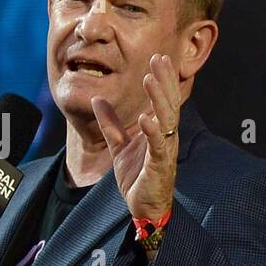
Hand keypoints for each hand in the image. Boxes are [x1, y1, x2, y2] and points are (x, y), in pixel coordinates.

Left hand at [91, 52, 181, 222]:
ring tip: (151, 80)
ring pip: (167, 120)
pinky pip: (158, 147)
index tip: (158, 57)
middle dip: (164, 81)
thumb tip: (97, 100)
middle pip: (168, 104)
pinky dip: (153, 132)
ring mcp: (164, 151)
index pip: (163, 100)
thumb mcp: (119, 146)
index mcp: (158, 131)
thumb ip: (111, 124)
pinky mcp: (160, 167)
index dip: (162, 79)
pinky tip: (147, 118)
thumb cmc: (137, 178)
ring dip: (159, 99)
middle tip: (160, 59)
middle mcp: (166, 138)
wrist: (143, 208)